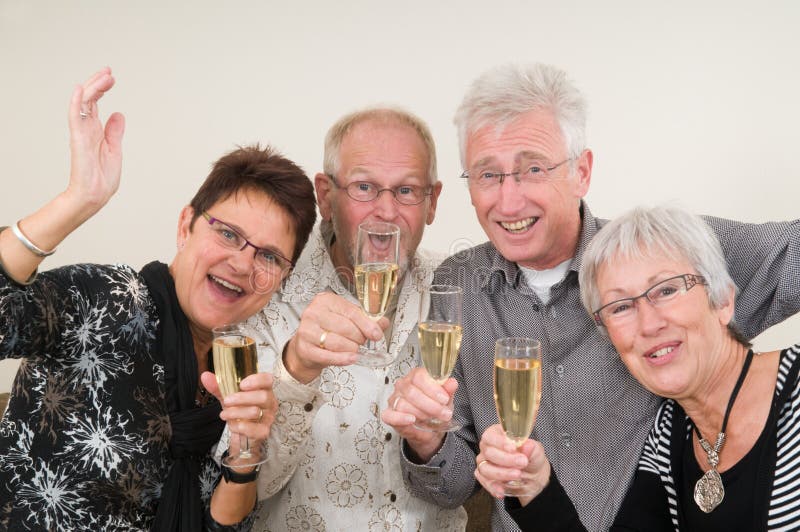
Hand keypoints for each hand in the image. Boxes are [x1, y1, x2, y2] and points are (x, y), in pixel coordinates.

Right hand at [64, 67, 124, 218]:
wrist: (95, 195)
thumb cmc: (103, 177)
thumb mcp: (115, 149)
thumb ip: (115, 131)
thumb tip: (119, 114)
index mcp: (95, 131)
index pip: (95, 104)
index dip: (102, 89)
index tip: (111, 77)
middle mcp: (87, 128)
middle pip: (89, 99)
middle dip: (98, 83)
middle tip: (109, 71)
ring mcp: (81, 132)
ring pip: (84, 103)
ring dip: (93, 88)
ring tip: (105, 76)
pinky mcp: (78, 139)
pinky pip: (75, 117)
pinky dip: (77, 103)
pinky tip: (81, 89)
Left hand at [200, 371, 276, 452]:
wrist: (240, 431)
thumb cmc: (238, 409)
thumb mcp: (228, 396)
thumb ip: (218, 386)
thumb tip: (205, 376)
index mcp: (263, 389)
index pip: (267, 380)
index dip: (257, 380)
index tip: (241, 384)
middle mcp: (269, 402)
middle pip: (263, 396)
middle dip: (242, 398)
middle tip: (226, 401)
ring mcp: (269, 417)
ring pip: (256, 412)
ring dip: (236, 412)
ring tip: (224, 414)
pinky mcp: (264, 431)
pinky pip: (255, 429)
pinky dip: (240, 427)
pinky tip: (233, 425)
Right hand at [283, 291, 386, 381]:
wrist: (306, 347)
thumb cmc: (327, 330)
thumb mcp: (346, 319)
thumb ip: (365, 320)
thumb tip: (383, 322)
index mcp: (325, 300)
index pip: (351, 312)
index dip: (366, 324)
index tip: (376, 334)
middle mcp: (313, 313)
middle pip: (345, 327)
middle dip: (359, 338)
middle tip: (362, 342)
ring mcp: (306, 330)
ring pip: (336, 342)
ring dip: (351, 349)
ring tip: (354, 350)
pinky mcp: (303, 348)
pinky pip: (327, 356)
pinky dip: (342, 359)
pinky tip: (351, 359)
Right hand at [381, 367, 456, 461]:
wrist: (430, 430)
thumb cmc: (436, 410)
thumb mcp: (446, 401)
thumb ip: (448, 390)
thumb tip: (452, 383)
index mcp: (416, 376)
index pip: (419, 376)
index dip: (432, 388)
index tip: (444, 399)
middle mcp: (403, 385)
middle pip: (412, 391)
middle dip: (431, 405)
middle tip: (443, 414)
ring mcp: (395, 399)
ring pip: (403, 404)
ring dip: (420, 414)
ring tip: (430, 419)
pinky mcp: (389, 414)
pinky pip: (390, 415)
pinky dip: (400, 418)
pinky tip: (411, 420)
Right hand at [474, 424, 550, 504]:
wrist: (533, 476)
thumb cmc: (531, 458)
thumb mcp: (536, 451)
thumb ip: (531, 448)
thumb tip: (527, 446)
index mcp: (497, 434)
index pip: (491, 435)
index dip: (500, 442)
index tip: (513, 448)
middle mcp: (488, 447)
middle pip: (488, 452)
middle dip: (505, 459)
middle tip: (522, 463)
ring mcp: (484, 462)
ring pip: (485, 468)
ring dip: (501, 473)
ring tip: (518, 475)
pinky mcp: (484, 476)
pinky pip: (484, 481)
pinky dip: (493, 487)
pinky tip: (503, 490)